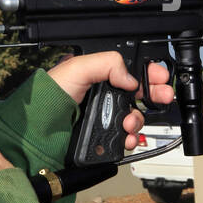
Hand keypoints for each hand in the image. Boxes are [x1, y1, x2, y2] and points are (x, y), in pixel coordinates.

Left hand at [45, 53, 174, 151]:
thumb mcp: (77, 67)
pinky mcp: (103, 136)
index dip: (148, 73)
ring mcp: (104, 117)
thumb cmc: (48, 96)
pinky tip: (127, 138)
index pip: (130, 70)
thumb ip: (107, 63)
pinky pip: (126, 137)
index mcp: (97, 75)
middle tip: (163, 97)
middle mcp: (102, 95)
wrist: (38, 132)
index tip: (161, 77)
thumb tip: (131, 79)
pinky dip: (131, 138)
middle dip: (153, 96)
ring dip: (138, 120)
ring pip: (134, 117)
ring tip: (129, 123)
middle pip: (139, 94)